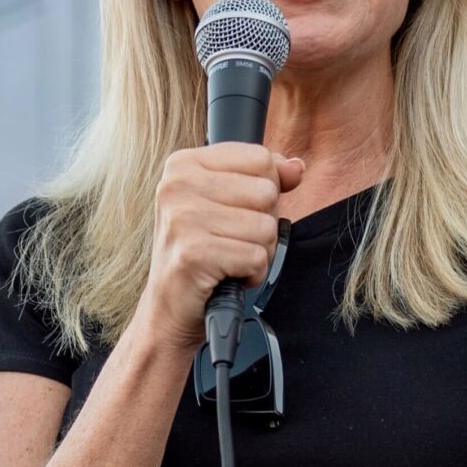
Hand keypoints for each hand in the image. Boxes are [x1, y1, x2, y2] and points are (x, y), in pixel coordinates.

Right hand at [136, 144, 303, 352]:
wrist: (169, 308)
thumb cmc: (201, 252)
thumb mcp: (228, 204)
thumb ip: (265, 178)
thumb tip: (297, 166)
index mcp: (184, 164)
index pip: (260, 158)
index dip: (264, 189)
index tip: (237, 211)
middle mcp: (177, 186)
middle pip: (266, 191)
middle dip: (261, 223)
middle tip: (231, 240)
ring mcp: (183, 219)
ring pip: (265, 226)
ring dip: (258, 251)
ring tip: (228, 259)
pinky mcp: (194, 254)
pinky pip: (257, 257)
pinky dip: (252, 273)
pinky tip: (227, 275)